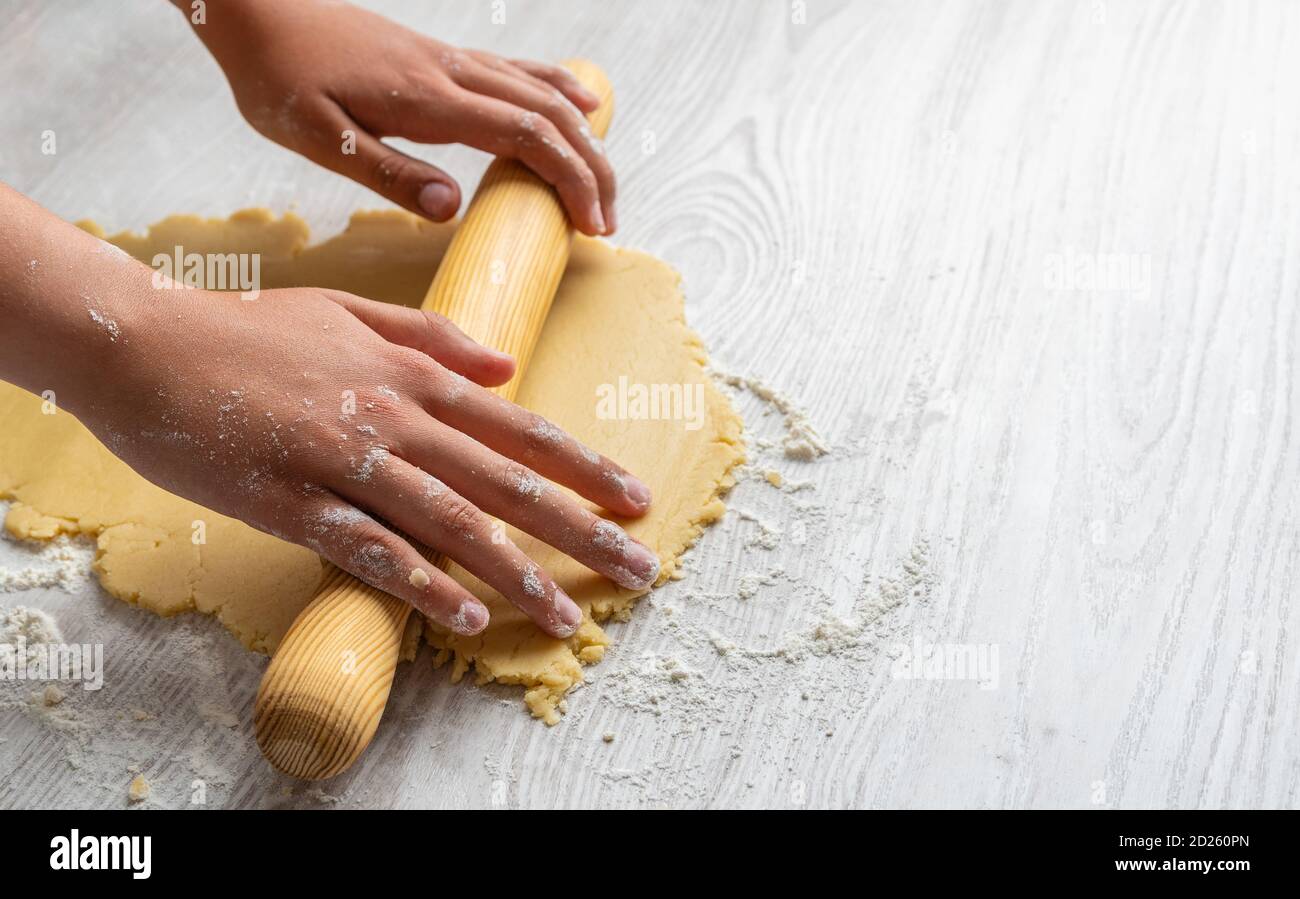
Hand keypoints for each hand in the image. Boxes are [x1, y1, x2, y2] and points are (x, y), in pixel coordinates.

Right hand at [77, 285, 656, 638]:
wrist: (145, 343)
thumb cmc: (249, 330)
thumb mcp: (348, 311)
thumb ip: (429, 334)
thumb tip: (504, 364)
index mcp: (413, 375)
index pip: (520, 430)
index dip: (584, 468)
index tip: (635, 500)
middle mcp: (396, 417)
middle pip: (507, 484)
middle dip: (581, 530)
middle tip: (639, 570)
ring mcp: (347, 461)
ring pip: (453, 524)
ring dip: (517, 575)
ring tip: (567, 617)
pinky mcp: (295, 501)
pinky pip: (372, 551)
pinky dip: (423, 585)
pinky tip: (467, 618)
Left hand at [183, 0, 616, 234]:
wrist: (260, 9)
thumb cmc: (280, 77)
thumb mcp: (318, 138)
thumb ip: (387, 173)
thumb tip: (451, 210)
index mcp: (428, 100)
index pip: (526, 137)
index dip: (570, 181)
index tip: (593, 225)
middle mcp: (453, 74)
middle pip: (551, 115)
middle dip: (593, 169)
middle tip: (608, 222)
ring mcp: (453, 61)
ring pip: (543, 91)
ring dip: (584, 139)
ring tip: (603, 184)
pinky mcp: (444, 57)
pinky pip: (521, 71)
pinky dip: (562, 91)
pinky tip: (584, 106)